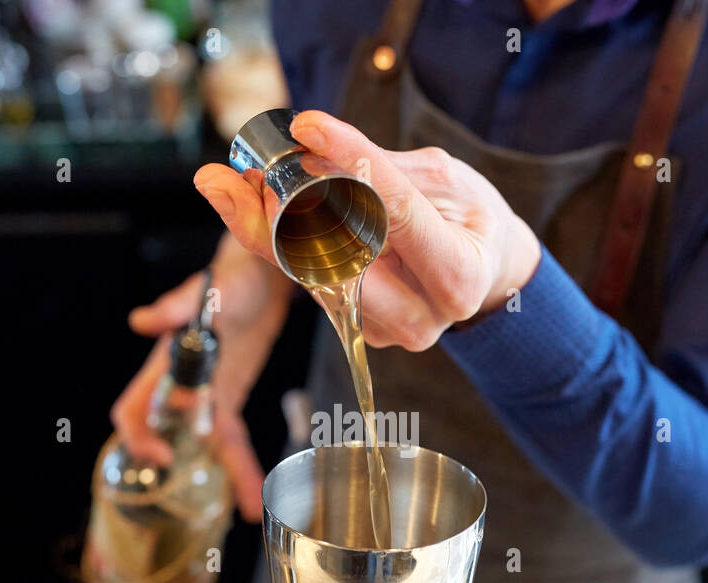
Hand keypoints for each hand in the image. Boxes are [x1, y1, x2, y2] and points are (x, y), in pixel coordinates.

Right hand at [111, 233, 292, 521]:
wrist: (263, 275)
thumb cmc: (228, 277)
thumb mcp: (206, 291)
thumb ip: (175, 308)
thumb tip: (140, 321)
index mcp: (165, 364)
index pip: (135, 408)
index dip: (139, 436)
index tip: (160, 455)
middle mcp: (180, 385)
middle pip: (170, 436)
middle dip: (181, 468)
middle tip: (198, 498)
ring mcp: (205, 395)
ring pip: (206, 445)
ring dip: (224, 476)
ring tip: (247, 510)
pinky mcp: (230, 398)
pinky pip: (232, 438)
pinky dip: (243, 465)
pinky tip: (255, 492)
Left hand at [192, 110, 541, 350]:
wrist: (484, 270)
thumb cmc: (470, 218)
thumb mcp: (446, 179)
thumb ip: (383, 167)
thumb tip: (310, 148)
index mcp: (459, 277)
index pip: (396, 213)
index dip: (350, 165)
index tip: (307, 126)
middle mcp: (422, 317)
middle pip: (338, 265)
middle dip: (279, 219)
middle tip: (232, 177)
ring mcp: (387, 331)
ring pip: (312, 280)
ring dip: (261, 232)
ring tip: (223, 185)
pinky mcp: (359, 329)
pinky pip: (310, 284)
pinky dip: (276, 245)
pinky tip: (246, 207)